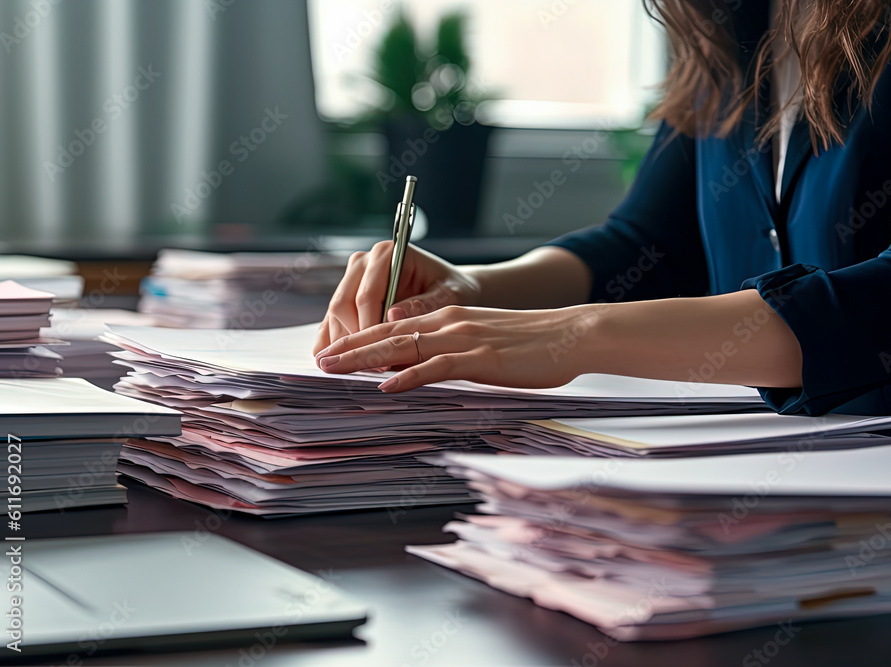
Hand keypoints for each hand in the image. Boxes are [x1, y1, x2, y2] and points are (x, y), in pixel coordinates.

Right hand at [314, 242, 481, 354]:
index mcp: (386, 253)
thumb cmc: (452, 289)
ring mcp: (351, 280)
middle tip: (372, 367)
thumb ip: (423, 304)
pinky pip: (332, 323)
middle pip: (342, 306)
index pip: (366, 295)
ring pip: (334, 316)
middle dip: (355, 340)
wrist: (449, 289)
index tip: (382, 356)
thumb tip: (393, 314)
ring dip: (346, 345)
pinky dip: (336, 344)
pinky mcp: (347, 298)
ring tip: (366, 369)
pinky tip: (346, 365)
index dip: (370, 328)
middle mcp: (363, 262)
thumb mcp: (448, 296)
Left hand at [314, 305, 603, 391]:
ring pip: (402, 346)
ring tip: (334, 369)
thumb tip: (422, 366)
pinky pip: (435, 367)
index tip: (335, 351)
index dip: (362, 338)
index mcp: (449, 317)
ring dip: (364, 359)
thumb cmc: (533, 343)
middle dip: (350, 347)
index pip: (395, 326)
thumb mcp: (485, 339)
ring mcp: (462, 338)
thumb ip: (452, 349)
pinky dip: (407, 377)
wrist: (571, 334)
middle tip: (318, 360)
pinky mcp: (479, 357)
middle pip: (388, 333)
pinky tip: (384, 387)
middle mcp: (449, 322)